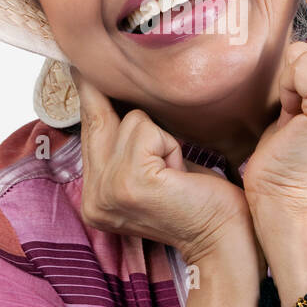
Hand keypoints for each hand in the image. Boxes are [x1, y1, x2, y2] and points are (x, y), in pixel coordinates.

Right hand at [71, 65, 253, 265]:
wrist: (226, 239)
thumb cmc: (199, 200)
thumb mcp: (152, 168)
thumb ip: (124, 141)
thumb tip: (105, 86)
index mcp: (93, 197)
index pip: (87, 131)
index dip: (91, 97)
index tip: (80, 66)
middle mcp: (92, 197)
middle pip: (100, 118)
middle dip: (120, 104)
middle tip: (111, 86)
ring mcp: (108, 191)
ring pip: (130, 120)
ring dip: (162, 138)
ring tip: (176, 171)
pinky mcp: (130, 182)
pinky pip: (147, 130)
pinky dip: (171, 144)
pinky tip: (180, 174)